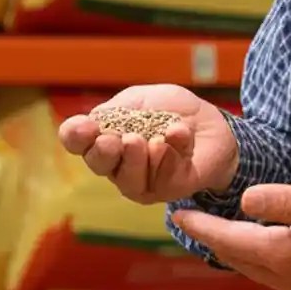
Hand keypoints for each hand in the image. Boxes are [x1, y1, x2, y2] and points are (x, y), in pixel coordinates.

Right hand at [58, 84, 237, 203]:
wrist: (215, 125)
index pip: (77, 141)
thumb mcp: (145, 99)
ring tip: (147, 141)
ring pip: (127, 179)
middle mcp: (118, 163)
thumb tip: (94, 121)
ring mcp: (142, 180)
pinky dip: (169, 157)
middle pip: (97, 164)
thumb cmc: (176, 111)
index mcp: (106, 136)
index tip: (85, 126)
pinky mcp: (168, 190)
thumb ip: (120, 109)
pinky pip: (161, 181)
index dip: (75, 135)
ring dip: (135, 158)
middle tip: (112, 139)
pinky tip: (178, 138)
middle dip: (102, 151)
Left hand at [171, 179, 290, 289]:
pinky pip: (265, 270)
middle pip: (233, 256)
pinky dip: (248, 253)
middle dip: (208, 236)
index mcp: (286, 253)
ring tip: (210, 226)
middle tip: (186, 217)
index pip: (229, 239)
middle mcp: (286, 275)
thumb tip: (246, 199)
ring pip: (248, 265)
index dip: (202, 225)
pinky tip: (249, 239)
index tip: (178, 211)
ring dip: (227, 246)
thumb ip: (288, 199)